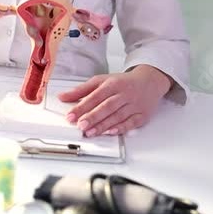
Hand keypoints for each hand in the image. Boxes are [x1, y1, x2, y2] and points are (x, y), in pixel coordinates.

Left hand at [58, 65, 172, 136]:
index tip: (71, 116)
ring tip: (90, 132)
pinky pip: (131, 122)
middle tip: (80, 126)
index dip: (82, 106)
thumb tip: (62, 97)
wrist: (149, 81)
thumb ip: (81, 90)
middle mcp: (124, 94)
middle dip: (93, 117)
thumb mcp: (101, 81)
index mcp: (112, 84)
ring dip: (103, 125)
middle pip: (107, 106)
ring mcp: (134, 105)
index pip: (95, 96)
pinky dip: (121, 128)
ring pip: (118, 116)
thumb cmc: (122, 82)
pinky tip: (110, 132)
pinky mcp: (142, 115)